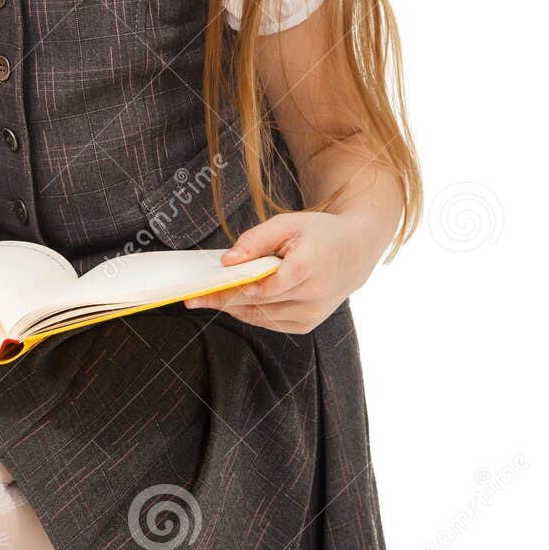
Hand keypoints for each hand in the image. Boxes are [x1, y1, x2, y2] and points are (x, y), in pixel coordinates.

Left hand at [183, 210, 369, 333]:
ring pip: (261, 316)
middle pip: (258, 303)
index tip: (206, 290)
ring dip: (233, 307)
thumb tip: (227, 261)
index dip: (237, 288)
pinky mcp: (307, 324)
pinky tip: (237, 300)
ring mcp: (312, 314)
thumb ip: (255, 241)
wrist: (355, 252)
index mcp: (310, 265)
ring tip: (209, 297)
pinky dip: (250, 312)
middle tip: (193, 298)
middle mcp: (314, 295)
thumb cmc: (318, 234)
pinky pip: (269, 322)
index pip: (268, 285)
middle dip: (223, 299)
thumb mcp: (287, 224)